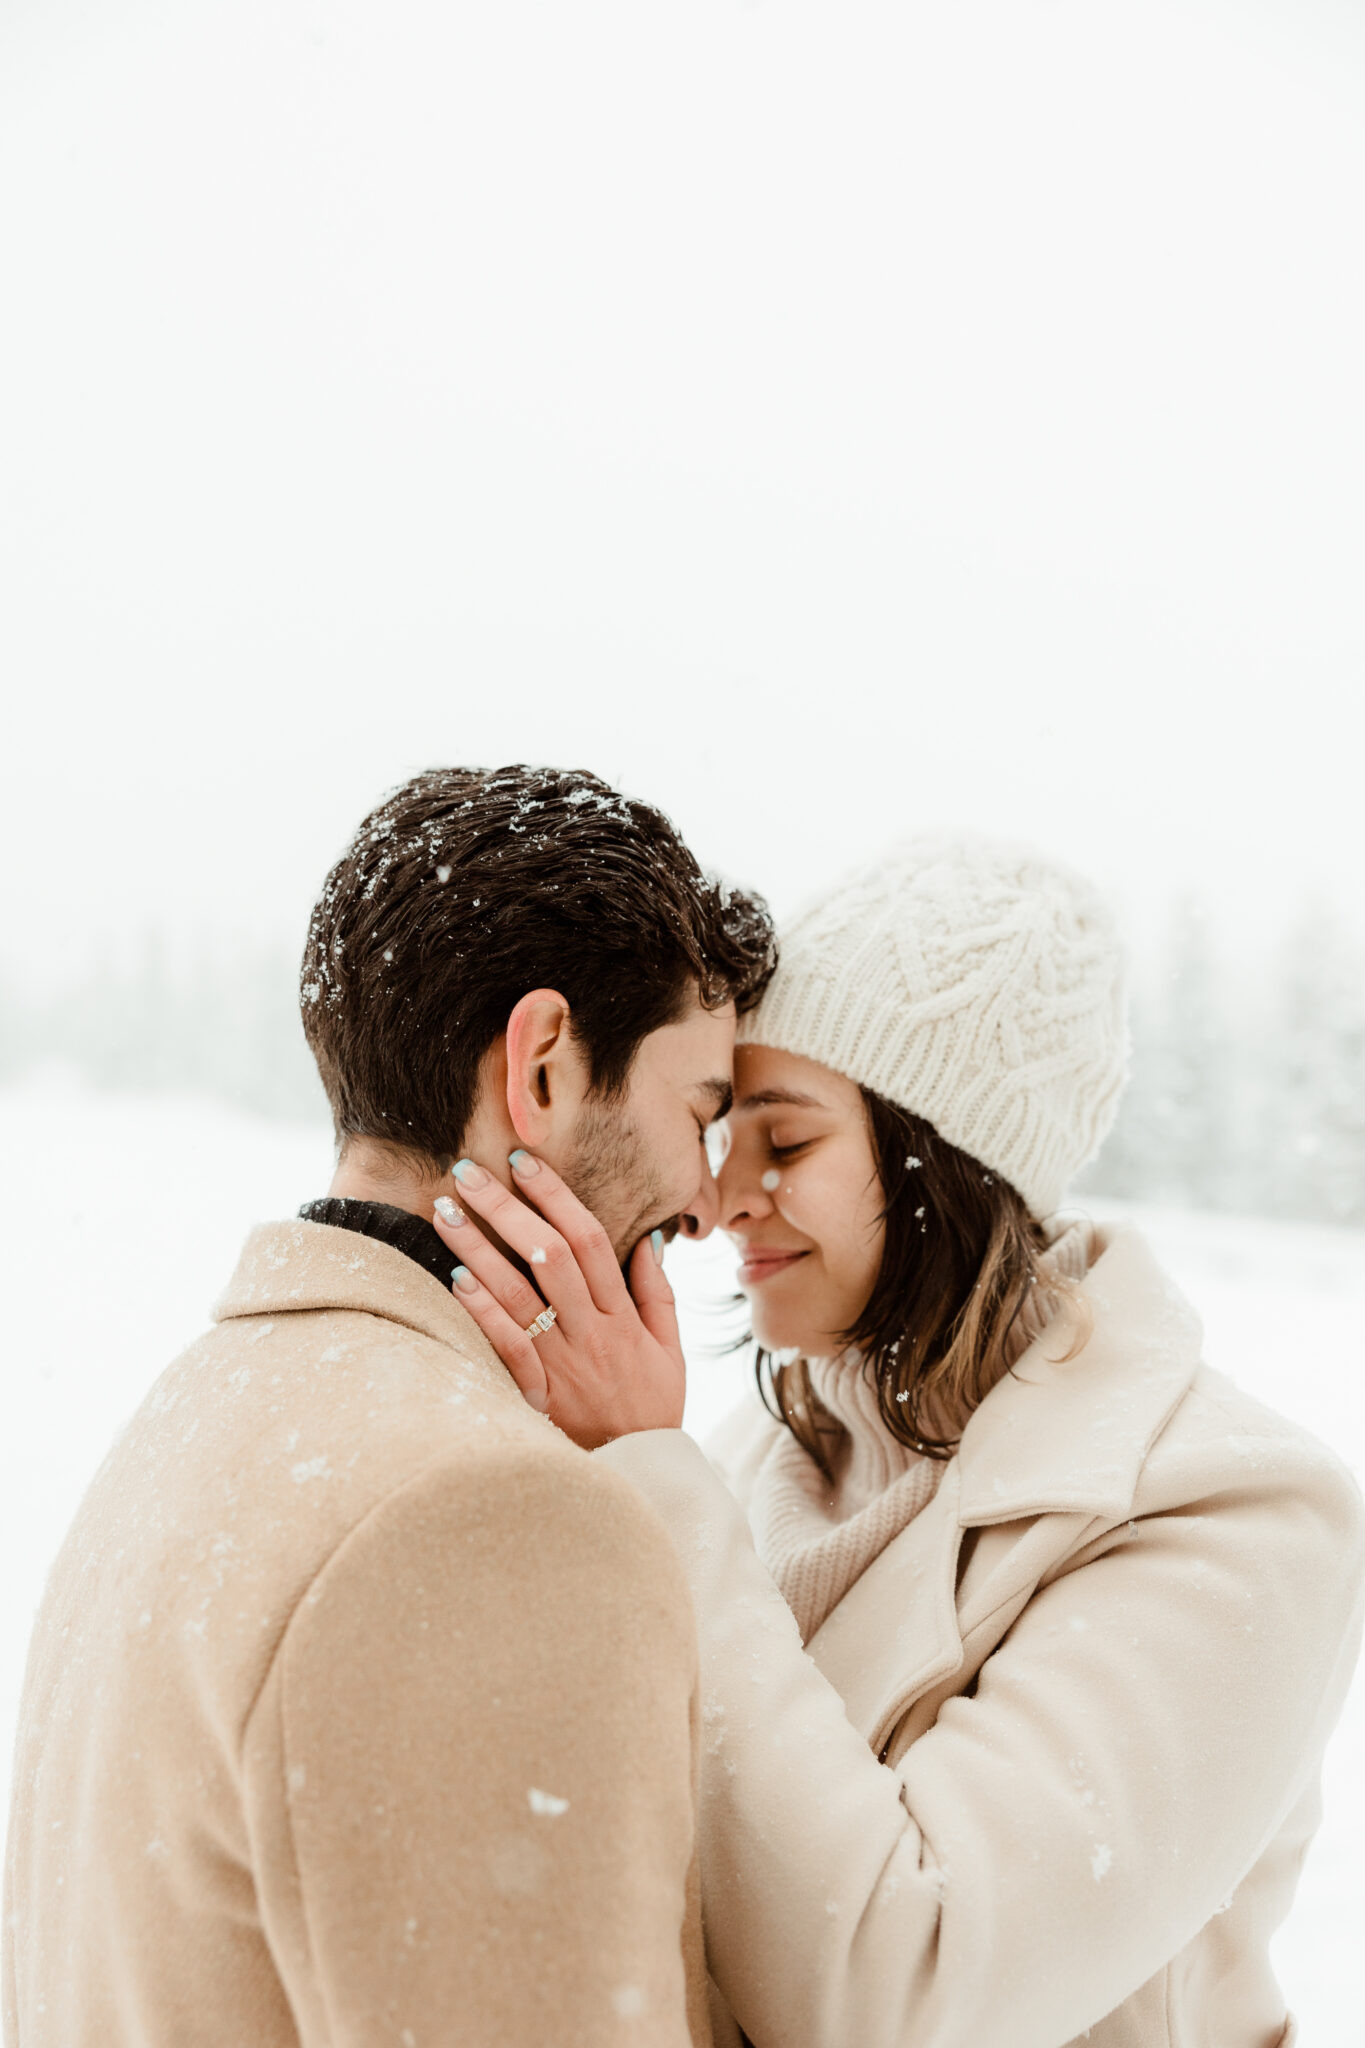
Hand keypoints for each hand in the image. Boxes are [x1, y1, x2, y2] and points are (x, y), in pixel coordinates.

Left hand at [429, 1152, 685, 1450]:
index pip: (590, 1240)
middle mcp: (590, 1332)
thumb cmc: (650, 1406)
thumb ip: (658, 1292)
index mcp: (622, 1316)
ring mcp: (560, 1363)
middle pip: (548, 1255)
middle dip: (506, 1207)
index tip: (524, 1162)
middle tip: (468, 1170)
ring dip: (479, 1248)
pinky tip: (455, 1277)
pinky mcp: (536, 1394)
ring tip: (444, 1211)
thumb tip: (650, 1238)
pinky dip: (482, 1310)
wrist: (638, 1473)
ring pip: (518, 1293)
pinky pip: (506, 1345)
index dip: (556, 1196)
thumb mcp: (670, 1348)